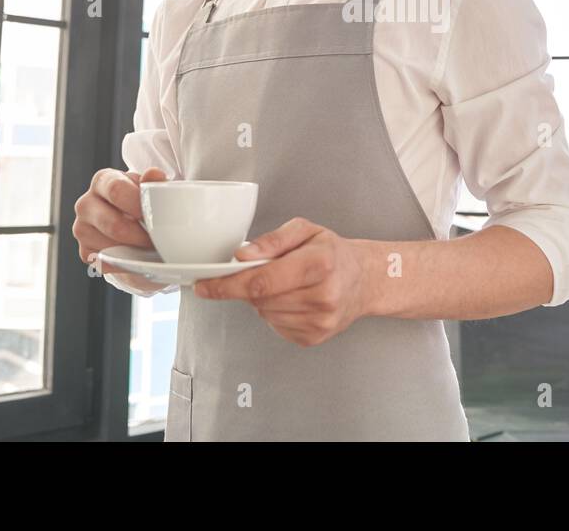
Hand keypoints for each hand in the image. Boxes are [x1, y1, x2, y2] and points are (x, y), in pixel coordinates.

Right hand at [73, 166, 167, 277]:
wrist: (133, 222)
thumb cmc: (141, 200)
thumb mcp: (149, 187)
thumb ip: (153, 182)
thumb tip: (155, 175)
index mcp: (103, 181)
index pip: (116, 190)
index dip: (138, 205)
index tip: (155, 216)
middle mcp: (86, 204)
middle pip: (114, 225)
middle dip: (141, 236)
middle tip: (159, 239)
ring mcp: (82, 229)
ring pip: (111, 247)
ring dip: (136, 251)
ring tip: (150, 246)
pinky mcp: (84, 252)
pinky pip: (107, 262)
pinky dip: (126, 262)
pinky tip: (136, 254)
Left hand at [193, 218, 371, 346]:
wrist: (364, 280)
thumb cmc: (332, 253)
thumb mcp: (305, 230)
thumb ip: (271, 240)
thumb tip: (242, 256)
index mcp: (320, 263)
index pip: (262, 281)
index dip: (227, 285)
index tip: (204, 286)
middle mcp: (323, 296)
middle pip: (260, 299)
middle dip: (249, 287)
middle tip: (263, 272)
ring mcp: (320, 321)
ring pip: (265, 314)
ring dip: (264, 300)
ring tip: (287, 284)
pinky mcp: (315, 338)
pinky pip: (276, 326)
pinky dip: (276, 312)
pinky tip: (294, 299)